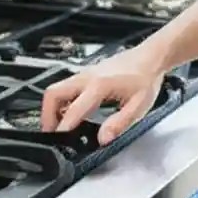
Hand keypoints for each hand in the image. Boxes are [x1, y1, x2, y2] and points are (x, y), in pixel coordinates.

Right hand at [40, 47, 163, 144]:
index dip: (63, 127)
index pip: (74, 110)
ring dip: (52, 108)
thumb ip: (120, 123)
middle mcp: (87, 77)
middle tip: (51, 134)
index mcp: (99, 86)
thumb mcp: (139, 105)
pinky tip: (70, 113)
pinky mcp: (86, 74)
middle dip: (47, 115)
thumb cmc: (146, 79)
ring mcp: (85, 74)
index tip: (58, 140)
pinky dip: (60, 101)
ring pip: (56, 89)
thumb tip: (103, 138)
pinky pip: (65, 87)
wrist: (150, 57)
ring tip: (59, 127)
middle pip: (53, 94)